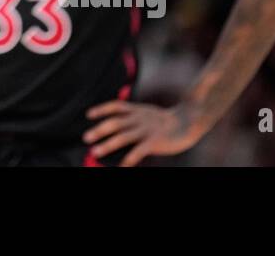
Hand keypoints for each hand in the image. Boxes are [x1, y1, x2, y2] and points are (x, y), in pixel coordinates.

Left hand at [83, 100, 201, 165]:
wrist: (188, 121)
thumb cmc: (165, 120)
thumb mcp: (147, 112)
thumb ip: (133, 114)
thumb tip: (117, 118)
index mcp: (137, 110)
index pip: (116, 106)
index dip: (101, 109)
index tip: (89, 115)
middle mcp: (139, 118)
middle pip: (115, 123)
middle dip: (99, 130)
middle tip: (86, 138)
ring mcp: (146, 130)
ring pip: (123, 137)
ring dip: (107, 145)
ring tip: (95, 152)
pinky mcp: (154, 142)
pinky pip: (138, 152)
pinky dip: (128, 160)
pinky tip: (120, 168)